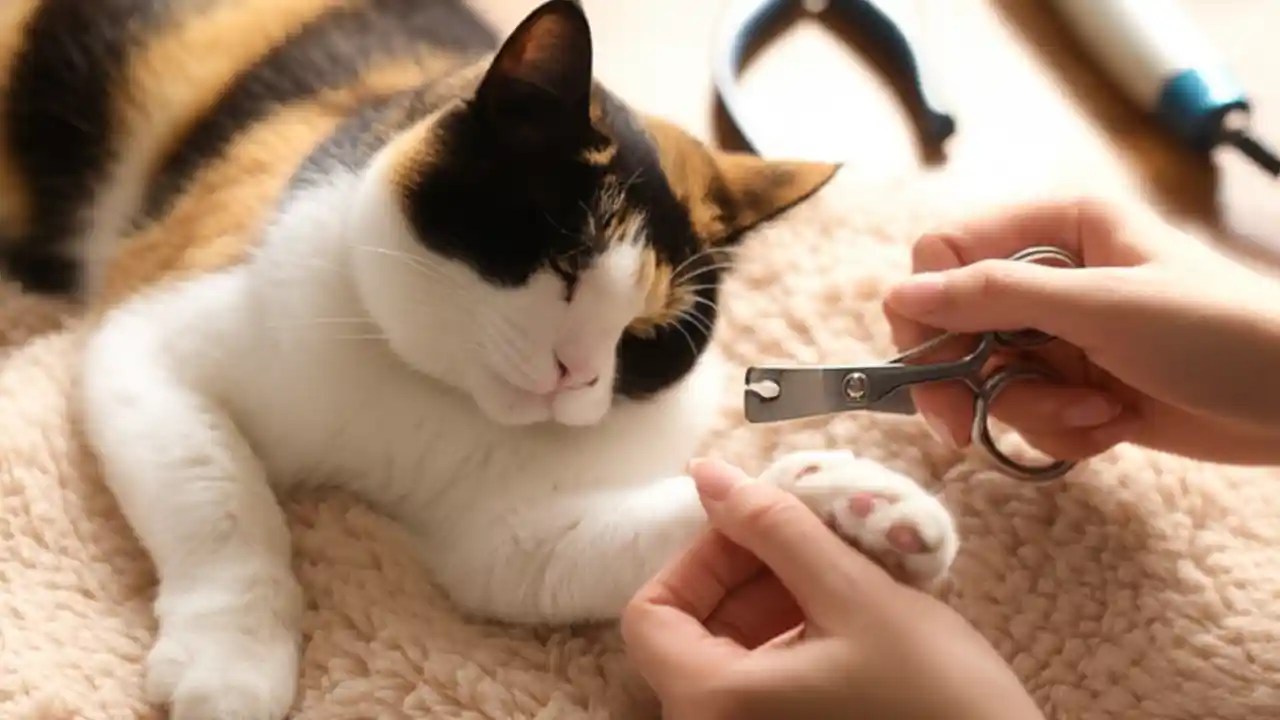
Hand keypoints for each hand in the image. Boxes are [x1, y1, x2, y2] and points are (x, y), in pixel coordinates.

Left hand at [621, 459, 1043, 719]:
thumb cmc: (940, 698)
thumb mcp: (855, 594)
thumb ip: (774, 527)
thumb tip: (709, 475)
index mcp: (716, 704)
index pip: (653, 613)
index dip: (702, 556)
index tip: (761, 526)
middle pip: (690, 631)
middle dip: (747, 571)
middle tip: (811, 537)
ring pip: (729, 652)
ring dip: (774, 599)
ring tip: (840, 571)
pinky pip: (762, 682)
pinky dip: (792, 637)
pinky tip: (847, 616)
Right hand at [882, 199, 1279, 464]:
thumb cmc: (1220, 332)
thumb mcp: (1102, 305)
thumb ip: (995, 296)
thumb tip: (900, 293)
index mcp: (1056, 226)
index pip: (943, 257)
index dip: (925, 312)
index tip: (929, 368)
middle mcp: (1050, 274)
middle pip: (954, 327)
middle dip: (972, 381)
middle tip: (964, 427)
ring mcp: (1063, 333)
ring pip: (989, 379)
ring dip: (1036, 411)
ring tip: (1101, 415)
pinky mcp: (1079, 385)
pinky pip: (1028, 413)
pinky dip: (1064, 431)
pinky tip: (1116, 426)